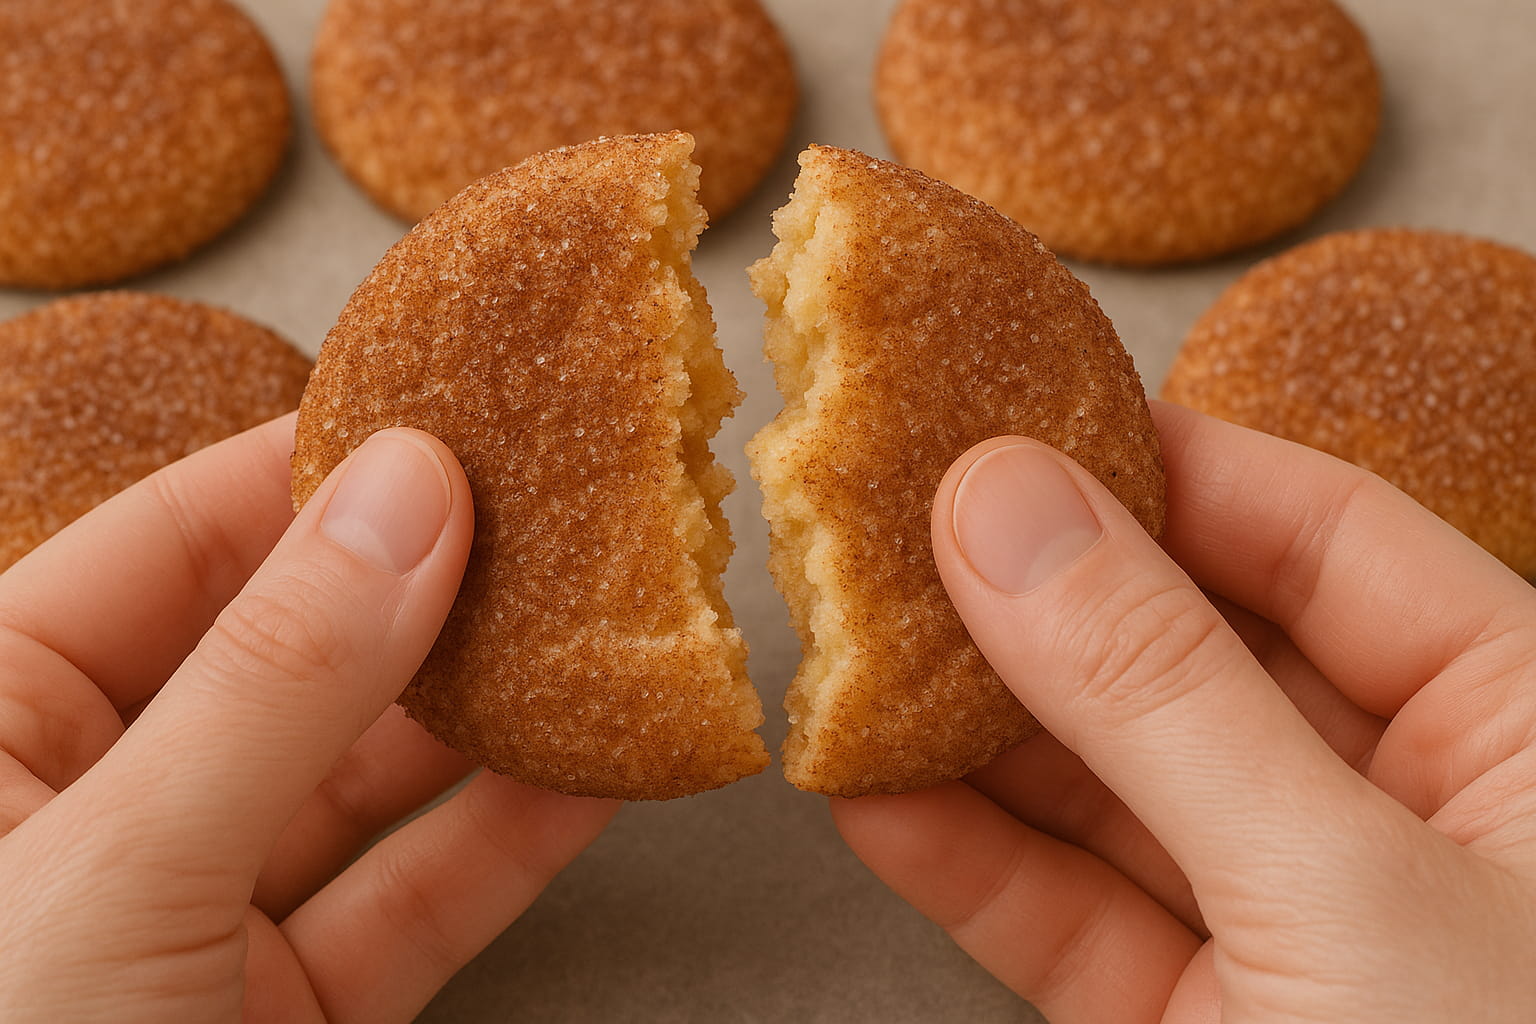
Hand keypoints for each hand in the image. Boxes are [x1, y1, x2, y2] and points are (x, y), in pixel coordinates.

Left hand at [0, 416, 617, 1022]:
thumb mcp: (121, 868)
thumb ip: (276, 683)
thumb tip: (412, 492)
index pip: (169, 545)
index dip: (310, 473)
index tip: (447, 419)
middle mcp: (103, 807)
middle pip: (292, 655)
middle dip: (431, 588)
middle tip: (553, 510)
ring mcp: (203, 913)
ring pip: (369, 779)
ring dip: (492, 710)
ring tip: (599, 622)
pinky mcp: (294, 1009)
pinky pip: (417, 899)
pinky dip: (511, 842)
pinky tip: (596, 772)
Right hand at [833, 401, 1535, 1021]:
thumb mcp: (1345, 889)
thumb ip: (1164, 695)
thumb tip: (1003, 510)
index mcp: (1520, 736)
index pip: (1328, 538)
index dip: (1164, 468)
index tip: (1012, 422)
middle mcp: (1402, 816)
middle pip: (1193, 655)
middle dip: (1036, 601)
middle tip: (894, 524)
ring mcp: (1292, 927)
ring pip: (1111, 788)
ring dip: (973, 732)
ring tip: (852, 648)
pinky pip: (1067, 917)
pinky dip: (966, 865)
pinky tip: (873, 798)